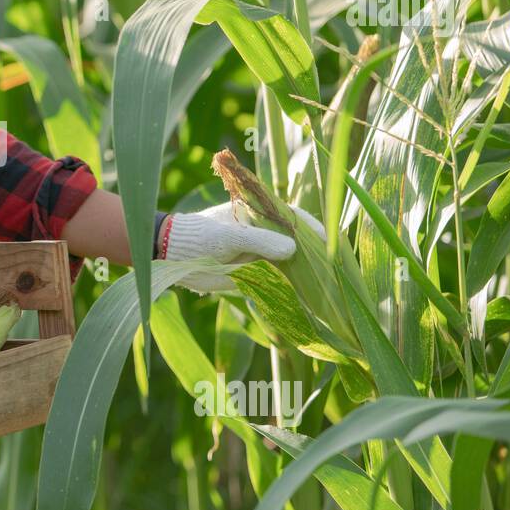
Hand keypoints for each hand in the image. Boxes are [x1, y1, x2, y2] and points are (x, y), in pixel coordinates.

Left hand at [161, 201, 325, 293]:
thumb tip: (293, 249)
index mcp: (260, 214)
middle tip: (333, 270)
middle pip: (296, 242)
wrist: (175, 256)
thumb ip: (259, 241)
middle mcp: (264, 233)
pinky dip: (291, 286)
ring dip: (305, 273)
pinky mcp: (254, 272)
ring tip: (326, 286)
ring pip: (289, 262)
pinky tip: (306, 295)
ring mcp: (260, 253)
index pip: (294, 218)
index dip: (312, 229)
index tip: (328, 242)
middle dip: (313, 254)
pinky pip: (277, 279)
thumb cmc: (201, 237)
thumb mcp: (230, 237)